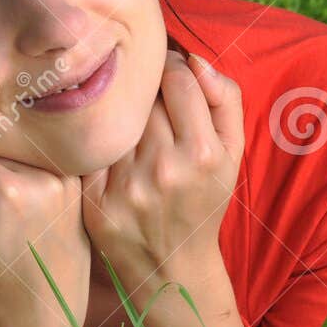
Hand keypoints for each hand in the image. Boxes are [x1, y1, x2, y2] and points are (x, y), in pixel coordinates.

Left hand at [81, 49, 244, 286]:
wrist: (172, 268)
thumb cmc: (203, 202)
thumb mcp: (233, 154)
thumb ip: (226, 99)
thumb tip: (196, 59)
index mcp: (204, 154)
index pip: (178, 80)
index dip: (173, 69)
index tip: (170, 77)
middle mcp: (164, 169)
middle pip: (145, 97)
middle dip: (148, 94)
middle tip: (152, 109)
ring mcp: (126, 186)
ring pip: (117, 120)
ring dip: (122, 119)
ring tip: (134, 135)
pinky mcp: (94, 201)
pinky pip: (93, 149)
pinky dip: (100, 145)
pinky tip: (112, 155)